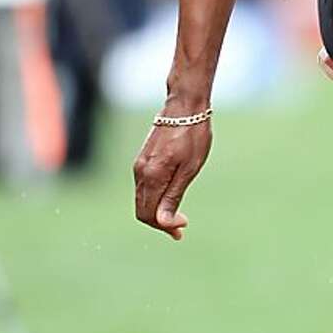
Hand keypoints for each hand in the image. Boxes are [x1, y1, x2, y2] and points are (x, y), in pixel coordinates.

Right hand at [132, 112, 211, 240]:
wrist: (185, 105)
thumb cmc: (192, 135)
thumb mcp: (189, 168)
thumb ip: (173, 195)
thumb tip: (163, 221)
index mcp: (151, 176)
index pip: (148, 215)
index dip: (163, 226)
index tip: (183, 226)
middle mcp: (140, 172)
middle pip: (142, 210)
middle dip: (160, 222)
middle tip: (182, 226)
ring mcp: (140, 165)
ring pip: (142, 199)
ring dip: (157, 210)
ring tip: (179, 215)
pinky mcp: (143, 159)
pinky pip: (144, 187)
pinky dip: (155, 197)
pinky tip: (171, 196)